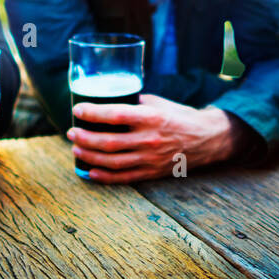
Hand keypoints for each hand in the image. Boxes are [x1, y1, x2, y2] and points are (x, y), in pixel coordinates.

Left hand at [68, 94, 244, 181]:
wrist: (207, 138)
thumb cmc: (180, 116)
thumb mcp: (159, 102)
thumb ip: (135, 103)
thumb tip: (110, 101)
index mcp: (151, 117)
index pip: (115, 115)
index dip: (92, 113)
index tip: (77, 110)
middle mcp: (149, 139)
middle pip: (108, 141)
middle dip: (84, 138)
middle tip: (71, 133)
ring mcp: (150, 158)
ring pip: (112, 161)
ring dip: (89, 156)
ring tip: (76, 150)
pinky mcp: (152, 172)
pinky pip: (124, 177)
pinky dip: (104, 176)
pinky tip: (90, 171)